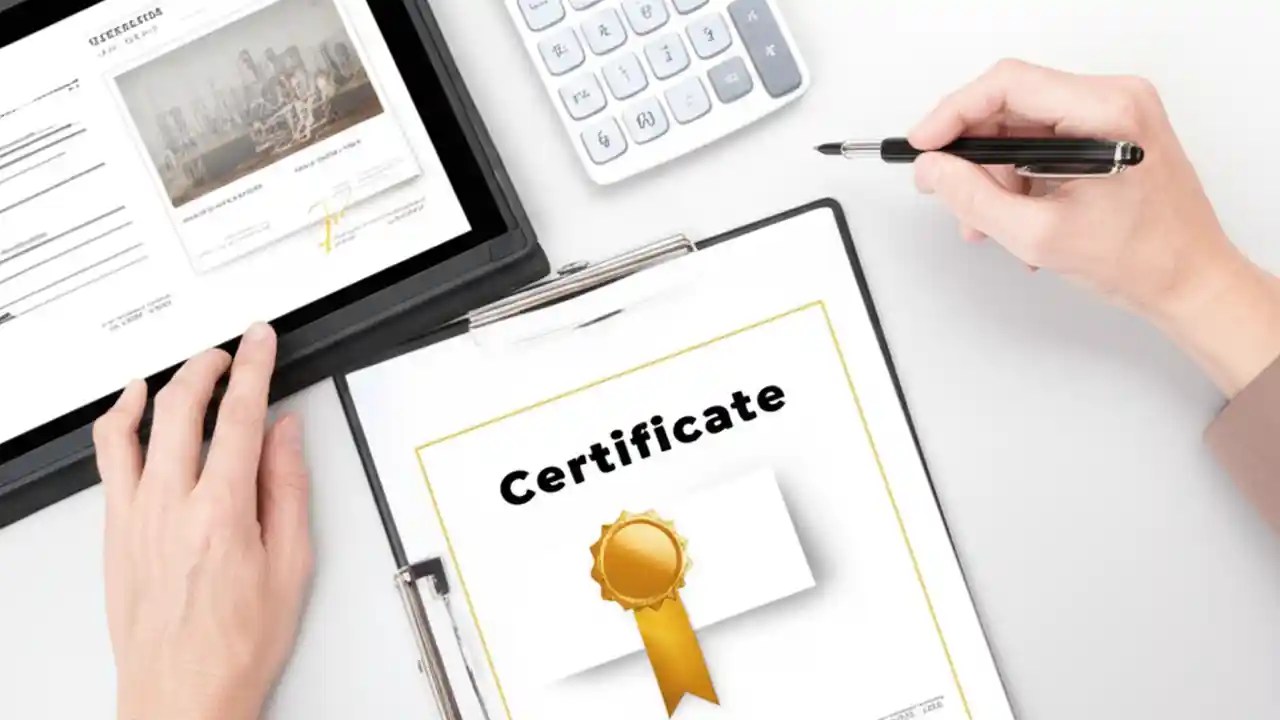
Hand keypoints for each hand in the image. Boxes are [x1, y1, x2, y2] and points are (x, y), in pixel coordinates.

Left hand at [93, 323, 312, 719]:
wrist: (184, 694)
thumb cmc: (236, 644)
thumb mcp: (291, 565)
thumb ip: (288, 489)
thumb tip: (286, 435)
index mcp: (222, 513)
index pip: (240, 416)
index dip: (254, 367)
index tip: (261, 341)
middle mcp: (171, 507)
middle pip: (185, 408)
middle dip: (211, 365)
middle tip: (232, 351)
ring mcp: (134, 516)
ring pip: (137, 426)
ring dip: (164, 386)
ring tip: (187, 370)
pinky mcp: (115, 530)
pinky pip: (110, 458)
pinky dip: (121, 422)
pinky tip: (133, 409)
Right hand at [911, 59, 1279, 395]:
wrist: (1189, 279)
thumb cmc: (1142, 259)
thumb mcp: (1038, 234)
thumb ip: (973, 197)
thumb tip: (932, 170)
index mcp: (1107, 112)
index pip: (1007, 85)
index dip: (953, 113)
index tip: (923, 144)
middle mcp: (1115, 99)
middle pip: (1011, 103)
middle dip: (972, 153)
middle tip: (944, 188)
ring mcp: (1115, 113)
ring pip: (1022, 125)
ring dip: (994, 174)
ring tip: (987, 222)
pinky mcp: (1109, 130)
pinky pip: (1043, 139)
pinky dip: (1018, 176)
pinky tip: (1017, 214)